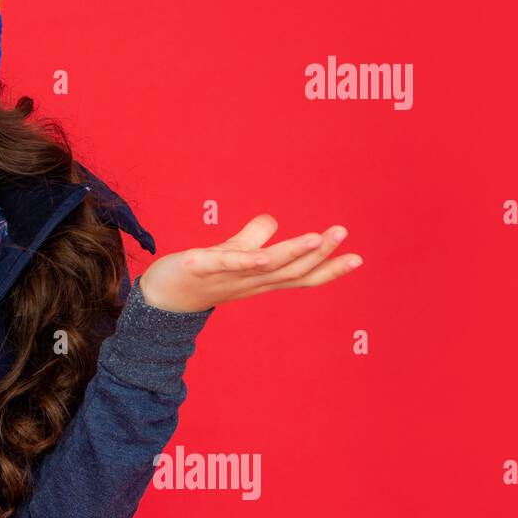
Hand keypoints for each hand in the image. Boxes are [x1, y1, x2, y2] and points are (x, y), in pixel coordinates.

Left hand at [137, 214, 362, 312]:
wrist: (159, 296)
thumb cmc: (198, 274)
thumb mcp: (230, 253)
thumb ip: (252, 239)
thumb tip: (272, 221)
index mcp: (259, 279)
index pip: (299, 276)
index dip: (327, 268)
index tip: (358, 258)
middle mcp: (248, 282)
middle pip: (289, 270)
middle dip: (318, 253)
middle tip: (342, 233)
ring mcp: (224, 277)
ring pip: (263, 267)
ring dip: (290, 252)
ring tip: (314, 238)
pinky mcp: (198, 268)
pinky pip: (222, 264)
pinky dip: (242, 261)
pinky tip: (259, 256)